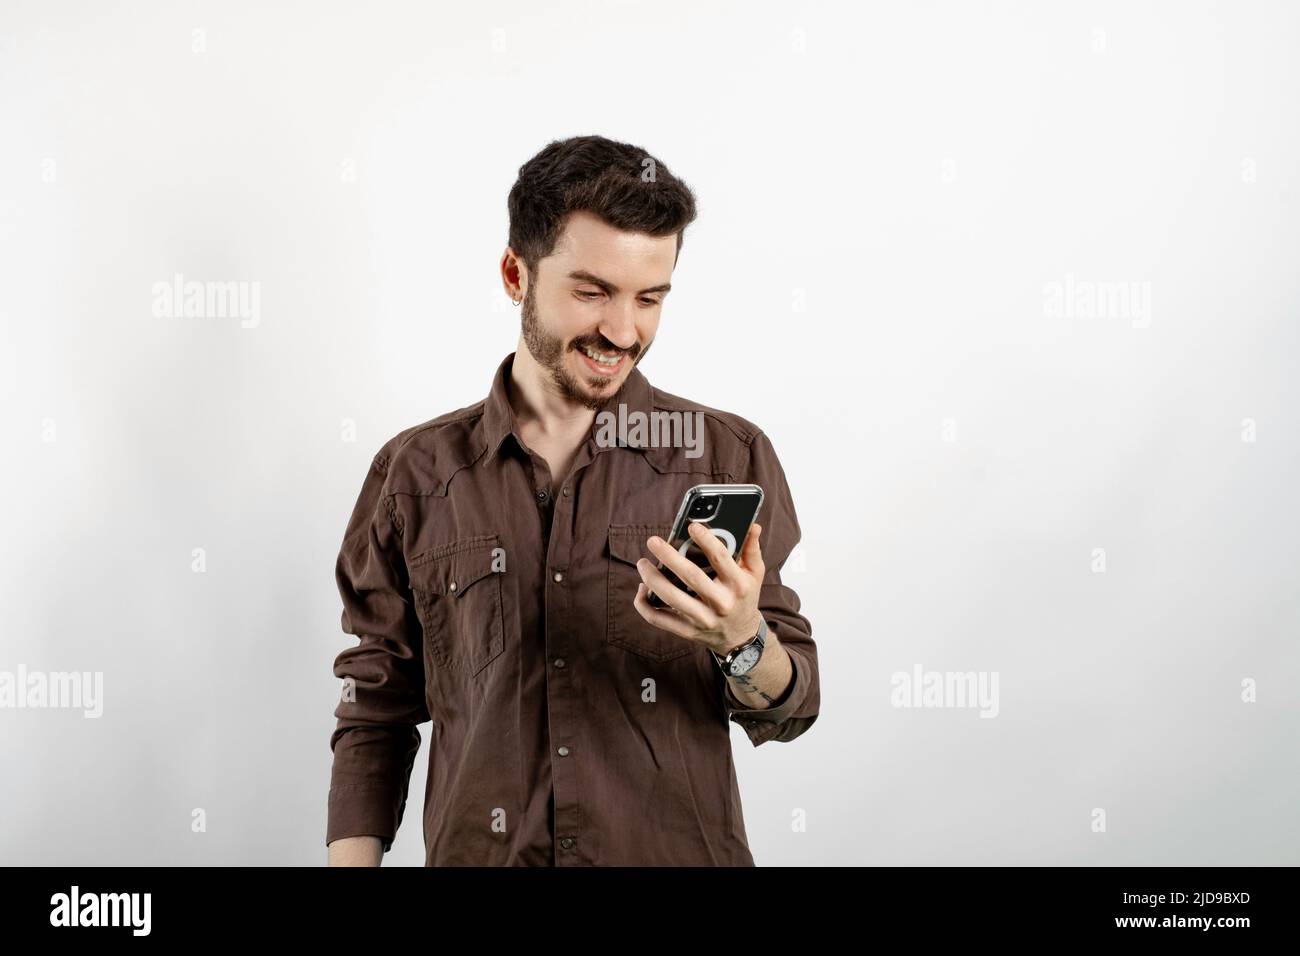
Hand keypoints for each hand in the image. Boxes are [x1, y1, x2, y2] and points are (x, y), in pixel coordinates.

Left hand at [632, 521, 764, 655]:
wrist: (741, 637)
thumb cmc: (744, 598)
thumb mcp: (754, 575)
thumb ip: (751, 550)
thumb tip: (753, 526)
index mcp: (738, 585)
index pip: (721, 558)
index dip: (706, 540)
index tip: (691, 526)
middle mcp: (721, 603)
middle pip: (691, 577)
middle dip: (669, 557)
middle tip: (653, 541)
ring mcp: (703, 620)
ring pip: (672, 598)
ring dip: (653, 579)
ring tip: (642, 563)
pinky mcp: (688, 631)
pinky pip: (660, 619)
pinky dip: (645, 605)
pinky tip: (642, 589)